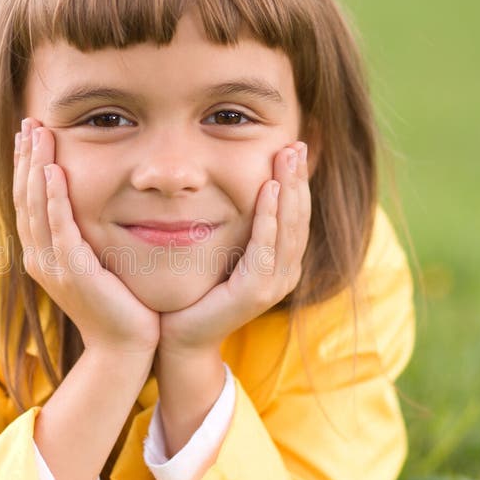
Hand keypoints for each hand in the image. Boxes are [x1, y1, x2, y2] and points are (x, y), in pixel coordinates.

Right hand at [13, 117, 159, 354]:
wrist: (123, 347)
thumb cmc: (116, 305)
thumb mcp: (94, 264)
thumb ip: (83, 237)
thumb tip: (90, 207)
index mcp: (41, 254)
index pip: (27, 201)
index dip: (26, 166)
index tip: (31, 135)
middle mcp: (39, 257)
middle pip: (24, 197)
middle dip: (26, 157)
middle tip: (29, 121)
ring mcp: (52, 266)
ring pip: (36, 207)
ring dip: (36, 167)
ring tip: (38, 133)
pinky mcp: (73, 272)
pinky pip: (59, 227)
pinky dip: (55, 198)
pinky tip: (55, 171)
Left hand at [158, 141, 310, 355]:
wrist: (181, 336)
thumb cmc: (197, 292)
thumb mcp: (223, 252)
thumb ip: (238, 227)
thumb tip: (237, 187)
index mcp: (282, 263)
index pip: (296, 215)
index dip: (298, 181)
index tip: (294, 147)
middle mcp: (286, 273)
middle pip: (299, 217)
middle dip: (298, 178)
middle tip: (297, 143)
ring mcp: (274, 284)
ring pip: (289, 228)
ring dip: (289, 190)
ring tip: (288, 157)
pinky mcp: (256, 292)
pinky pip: (266, 247)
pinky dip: (269, 218)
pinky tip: (269, 191)